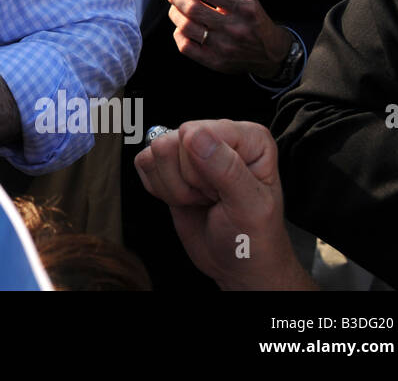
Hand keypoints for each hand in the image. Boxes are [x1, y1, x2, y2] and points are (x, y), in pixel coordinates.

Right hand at [134, 120, 314, 290]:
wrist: (237, 265)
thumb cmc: (254, 239)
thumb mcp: (250, 208)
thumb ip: (227, 169)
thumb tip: (195, 135)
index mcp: (248, 138)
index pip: (198, 132)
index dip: (202, 168)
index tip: (221, 192)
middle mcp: (219, 136)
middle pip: (172, 142)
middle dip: (187, 182)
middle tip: (212, 199)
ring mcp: (191, 149)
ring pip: (155, 152)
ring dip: (173, 188)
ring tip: (201, 200)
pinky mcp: (168, 164)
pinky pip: (143, 163)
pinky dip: (160, 190)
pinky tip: (185, 200)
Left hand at [165, 0, 290, 77]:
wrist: (270, 52)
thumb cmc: (251, 15)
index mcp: (244, 8)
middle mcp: (235, 29)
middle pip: (194, 10)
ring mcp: (225, 47)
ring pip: (187, 27)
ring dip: (174, 13)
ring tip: (174, 6)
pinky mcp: (216, 62)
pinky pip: (186, 47)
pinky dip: (178, 34)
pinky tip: (180, 26)